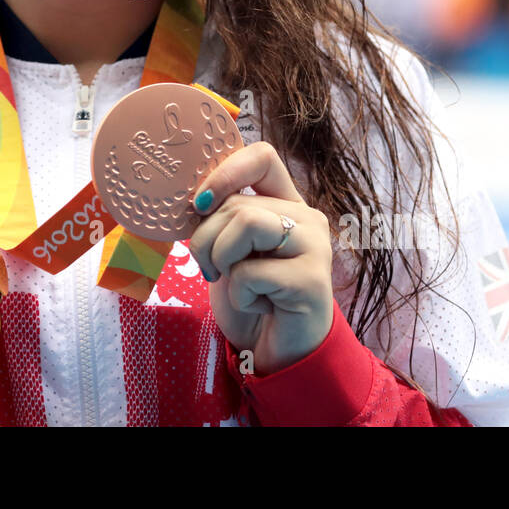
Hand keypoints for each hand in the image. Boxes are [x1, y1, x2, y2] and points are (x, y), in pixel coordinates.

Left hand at [187, 142, 334, 375]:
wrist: (279, 352)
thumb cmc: (251, 296)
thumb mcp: (228, 249)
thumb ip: (221, 218)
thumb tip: (193, 197)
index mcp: (286, 203)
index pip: (262, 156)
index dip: (225, 171)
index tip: (200, 203)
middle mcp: (307, 218)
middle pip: (236, 202)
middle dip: (204, 239)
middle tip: (211, 270)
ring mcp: (315, 247)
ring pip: (245, 223)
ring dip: (221, 259)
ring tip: (234, 283)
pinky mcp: (312, 280)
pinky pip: (250, 272)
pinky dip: (240, 295)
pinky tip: (261, 306)